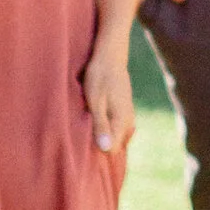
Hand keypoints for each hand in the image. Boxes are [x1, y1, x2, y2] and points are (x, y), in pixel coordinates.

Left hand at [83, 21, 134, 160]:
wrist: (110, 56)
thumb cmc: (99, 78)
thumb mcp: (96, 102)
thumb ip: (101, 126)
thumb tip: (105, 149)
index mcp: (122, 121)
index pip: (111, 151)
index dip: (96, 153)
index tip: (81, 146)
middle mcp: (128, 121)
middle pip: (116, 147)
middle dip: (100, 147)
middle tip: (81, 140)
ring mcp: (128, 115)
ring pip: (117, 138)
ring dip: (103, 138)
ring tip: (85, 132)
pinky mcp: (124, 110)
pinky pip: (117, 129)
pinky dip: (106, 131)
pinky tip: (94, 125)